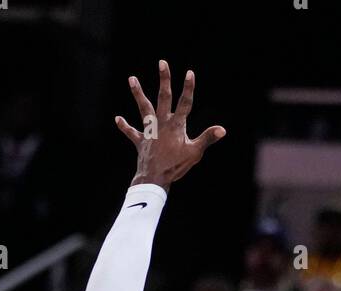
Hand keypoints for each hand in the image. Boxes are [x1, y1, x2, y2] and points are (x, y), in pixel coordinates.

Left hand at [116, 62, 224, 189]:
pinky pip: (131, 133)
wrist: (155, 178)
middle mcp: (162, 123)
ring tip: (131, 78)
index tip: (189, 72)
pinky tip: (117, 119)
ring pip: (144, 108)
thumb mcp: (195, 153)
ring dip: (138, 93)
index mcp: (176, 125)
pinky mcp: (141, 142)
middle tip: (162, 63)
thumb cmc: (176, 166)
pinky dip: (124, 127)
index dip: (188, 88)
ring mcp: (150, 131)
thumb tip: (222, 130)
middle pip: (164, 97)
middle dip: (164, 80)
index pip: (185, 103)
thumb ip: (207, 138)